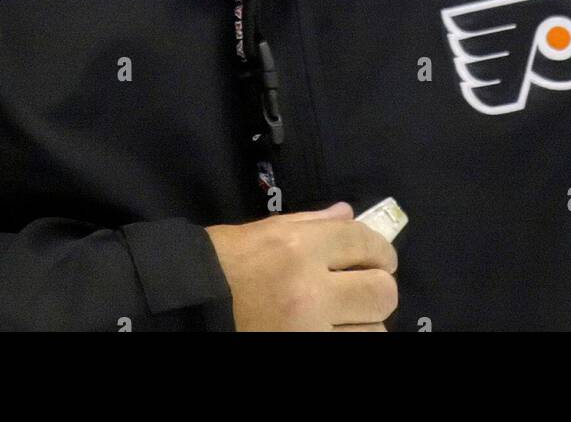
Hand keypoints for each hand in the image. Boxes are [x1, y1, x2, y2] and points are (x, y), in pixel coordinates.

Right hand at [204, 201, 397, 330]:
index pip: (365, 242)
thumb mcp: (264, 231)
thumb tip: (349, 215)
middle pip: (381, 291)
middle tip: (364, 290)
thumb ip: (312, 223)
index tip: (380, 260)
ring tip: (346, 318)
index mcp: (299, 248)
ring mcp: (310, 331)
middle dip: (377, 288)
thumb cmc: (222, 263)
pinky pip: (349, 349)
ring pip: (373, 332)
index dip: (382, 251)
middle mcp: (311, 290)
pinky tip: (334, 331)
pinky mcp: (306, 354)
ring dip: (364, 324)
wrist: (188, 307)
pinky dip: (347, 339)